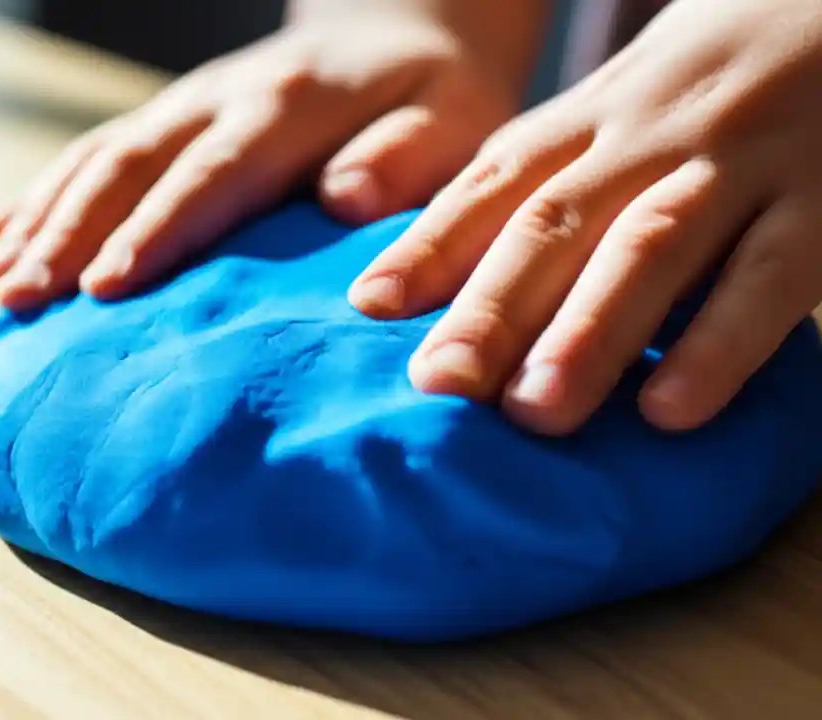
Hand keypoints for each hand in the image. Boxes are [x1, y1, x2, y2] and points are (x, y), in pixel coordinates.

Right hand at [0, 0, 545, 309]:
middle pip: (131, 164)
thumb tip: (347, 196)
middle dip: (70, 233)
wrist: (400, 31)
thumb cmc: (436, 101)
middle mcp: (222, 97)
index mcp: (290, 105)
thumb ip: (411, 157)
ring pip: (99, 157)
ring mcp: (187, 103)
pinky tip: (1, 239)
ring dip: (43, 219)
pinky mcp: (169, 116)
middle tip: (20, 299)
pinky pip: (94, 150)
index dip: (156, 229)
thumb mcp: (455, 121)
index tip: (104, 287)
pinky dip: (43, 196)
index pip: (212, 174)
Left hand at [351, 0, 821, 434]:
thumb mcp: (620, 114)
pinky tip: (668, 411)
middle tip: (437, 384)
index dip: (431, 243)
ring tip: (533, 412)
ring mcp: (739, 164)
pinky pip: (770, 278)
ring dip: (586, 330)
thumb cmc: (708, 90)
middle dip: (490, 306)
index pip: (496, 182)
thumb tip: (444, 286)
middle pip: (554, 221)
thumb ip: (551, 184)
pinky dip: (718, 344)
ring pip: (648, 246)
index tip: (370, 306)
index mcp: (591, 120)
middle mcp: (650, 137)